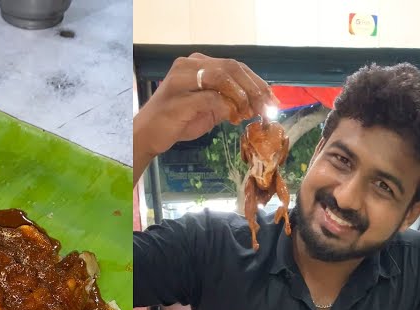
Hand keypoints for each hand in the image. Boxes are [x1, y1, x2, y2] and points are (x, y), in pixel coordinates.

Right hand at [134, 54, 275, 177]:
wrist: (147, 136)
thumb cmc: (176, 122)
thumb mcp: (209, 109)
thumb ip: (228, 101)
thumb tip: (255, 103)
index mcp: (196, 64)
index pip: (234, 66)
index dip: (257, 82)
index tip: (272, 99)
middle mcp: (188, 65)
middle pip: (232, 67)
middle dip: (254, 88)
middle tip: (267, 107)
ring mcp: (181, 79)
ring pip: (223, 77)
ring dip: (243, 95)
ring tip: (251, 112)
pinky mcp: (178, 98)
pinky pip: (211, 98)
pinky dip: (228, 108)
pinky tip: (234, 118)